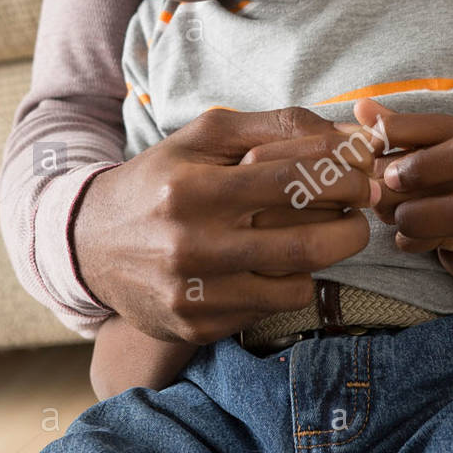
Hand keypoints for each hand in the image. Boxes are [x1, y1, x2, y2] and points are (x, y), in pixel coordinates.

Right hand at [71, 107, 375, 342]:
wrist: (91, 242)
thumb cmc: (164, 178)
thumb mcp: (207, 136)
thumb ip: (278, 126)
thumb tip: (350, 137)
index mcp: (194, 187)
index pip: (293, 180)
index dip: (343, 177)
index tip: (362, 175)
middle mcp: (192, 243)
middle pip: (307, 242)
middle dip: (353, 226)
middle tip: (361, 211)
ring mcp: (194, 292)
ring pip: (297, 282)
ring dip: (326, 258)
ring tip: (323, 235)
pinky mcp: (197, 326)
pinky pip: (271, 309)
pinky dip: (288, 284)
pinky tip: (275, 264)